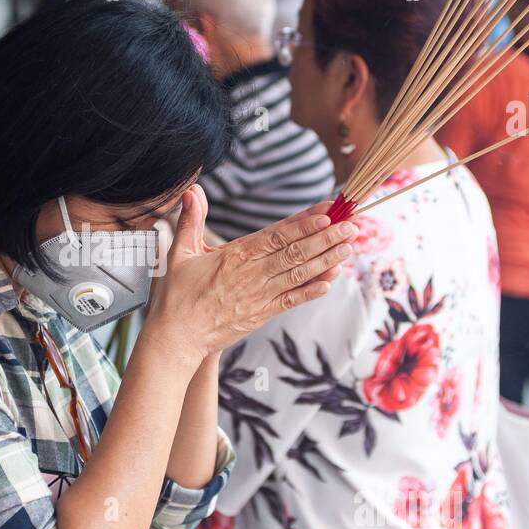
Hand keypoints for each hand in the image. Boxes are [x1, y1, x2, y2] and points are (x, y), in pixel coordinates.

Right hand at [142, 185, 355, 365]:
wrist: (177, 338)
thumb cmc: (177, 296)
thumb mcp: (180, 253)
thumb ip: (191, 220)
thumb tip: (191, 191)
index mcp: (235, 256)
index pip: (276, 235)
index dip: (304, 223)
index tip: (326, 211)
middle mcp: (252, 274)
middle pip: (295, 252)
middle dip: (326, 237)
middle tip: (352, 224)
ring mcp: (259, 296)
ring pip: (299, 274)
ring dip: (326, 260)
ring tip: (348, 247)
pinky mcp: (261, 315)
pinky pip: (292, 301)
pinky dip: (312, 291)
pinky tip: (330, 281)